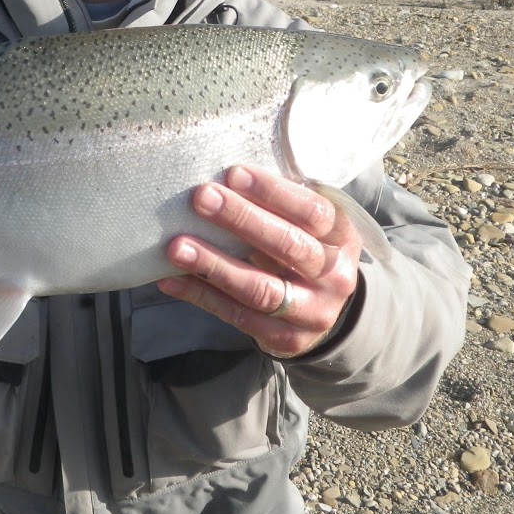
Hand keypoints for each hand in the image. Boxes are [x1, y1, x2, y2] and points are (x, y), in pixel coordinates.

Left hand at [158, 165, 363, 358]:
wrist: (326, 311)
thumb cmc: (305, 249)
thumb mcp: (309, 225)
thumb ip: (282, 204)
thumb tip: (226, 177)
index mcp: (342, 238)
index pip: (312, 211)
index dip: (273, 192)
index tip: (233, 174)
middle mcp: (334, 277)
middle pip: (287, 246)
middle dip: (241, 219)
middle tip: (202, 198)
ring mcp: (313, 312)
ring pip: (260, 288)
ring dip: (214, 264)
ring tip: (176, 246)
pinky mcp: (287, 339)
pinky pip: (238, 316)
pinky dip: (201, 295)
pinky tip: (171, 279)